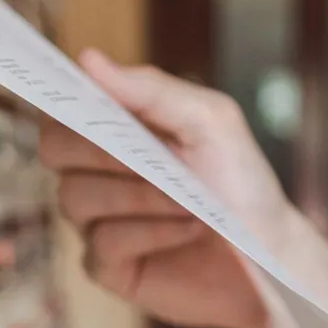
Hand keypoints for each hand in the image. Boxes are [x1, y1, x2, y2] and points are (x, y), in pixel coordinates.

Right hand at [41, 49, 300, 327]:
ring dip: (139, 195)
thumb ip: (152, 90)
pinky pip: (102, 245)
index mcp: (116, 133)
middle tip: (150, 158)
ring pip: (76, 198)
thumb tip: (88, 60)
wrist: (271, 253)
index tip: (85, 104)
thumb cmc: (241, 183)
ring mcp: (99, 222)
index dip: (64, 106)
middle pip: (56, 151)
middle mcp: (98, 175)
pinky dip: (150, 232)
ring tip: (190, 202)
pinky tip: (188, 229)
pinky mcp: (110, 268)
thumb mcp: (210, 121)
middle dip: (103, 151)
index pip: (61, 112)